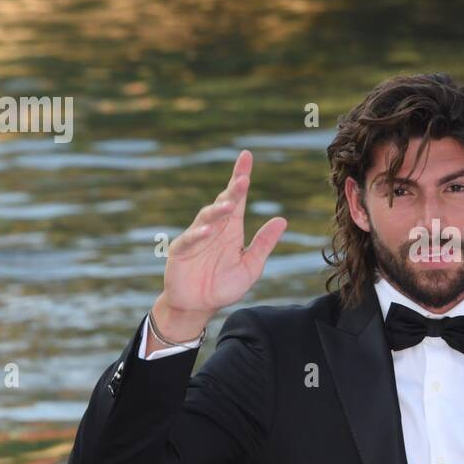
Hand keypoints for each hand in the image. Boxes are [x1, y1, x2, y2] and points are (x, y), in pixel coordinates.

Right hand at [156, 150, 286, 328]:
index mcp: (231, 230)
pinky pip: (189, 240)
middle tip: (244, 179)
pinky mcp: (181, 252)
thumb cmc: (223, 286)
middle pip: (222, 203)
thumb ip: (264, 244)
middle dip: (232, 190)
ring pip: (206, 218)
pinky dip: (198, 235)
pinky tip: (208, 232)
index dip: (240, 177)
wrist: (198, 307)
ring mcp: (196, 238)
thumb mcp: (251, 266)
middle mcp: (214, 229)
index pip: (236, 199)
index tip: (246, 156)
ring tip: (230, 205)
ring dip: (217, 211)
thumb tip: (282, 220)